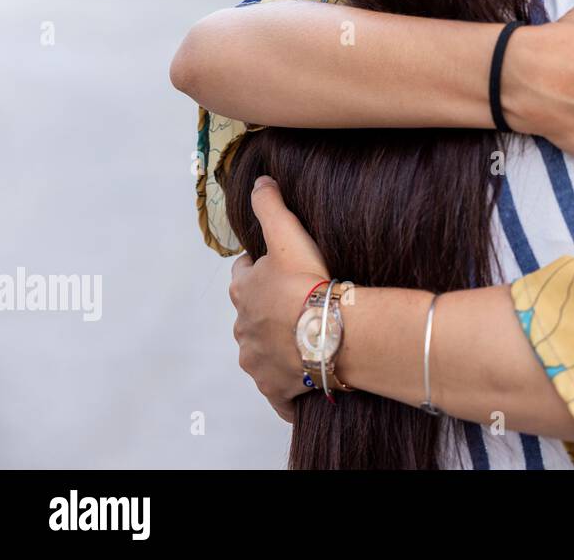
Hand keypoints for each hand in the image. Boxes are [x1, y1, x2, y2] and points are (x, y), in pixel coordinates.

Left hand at [229, 175, 330, 423]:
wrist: (330, 333)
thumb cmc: (308, 283)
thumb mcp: (288, 236)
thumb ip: (270, 207)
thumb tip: (260, 181)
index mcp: (243, 293)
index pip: (243, 276)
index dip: (257, 269)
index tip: (275, 267)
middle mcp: (243, 330)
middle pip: (251, 316)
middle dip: (267, 311)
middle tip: (296, 304)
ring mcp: (258, 362)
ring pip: (262, 352)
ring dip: (277, 347)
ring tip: (304, 339)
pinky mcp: (277, 388)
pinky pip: (280, 392)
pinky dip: (289, 388)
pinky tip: (306, 381)